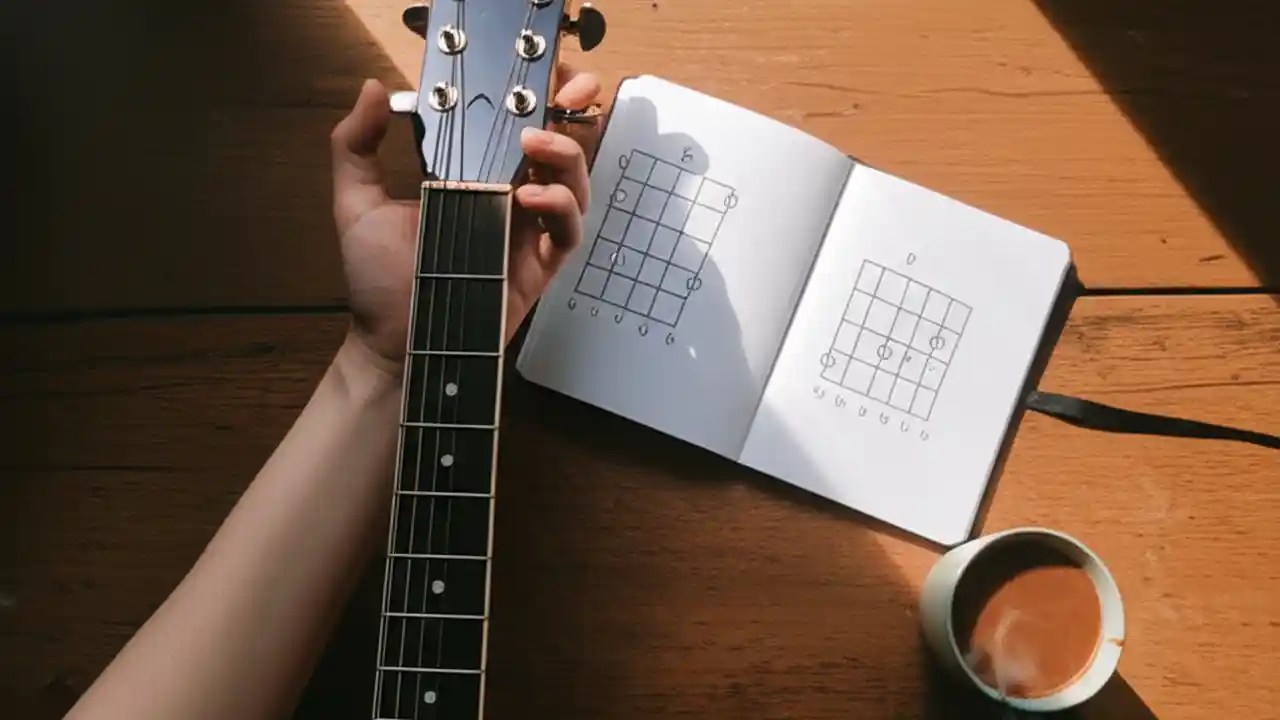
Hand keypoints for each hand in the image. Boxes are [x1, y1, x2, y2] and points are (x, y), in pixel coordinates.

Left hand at [328, 65, 601, 370]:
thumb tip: (373, 88)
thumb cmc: (378, 279)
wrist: (391, 342)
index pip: (513, 127)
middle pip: (558, 148)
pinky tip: (527, 200)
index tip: (537, 72)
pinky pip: (568, 231)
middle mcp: (508, 200)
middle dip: (572, 113)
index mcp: (473, 177)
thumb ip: (356, 144)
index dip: (535, 97)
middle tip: (570, 91)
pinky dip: (558, 208)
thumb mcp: (356, 202)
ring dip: (566, 155)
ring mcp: (528, 234)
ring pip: (573, 185)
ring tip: (534, 143)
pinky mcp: (539, 267)